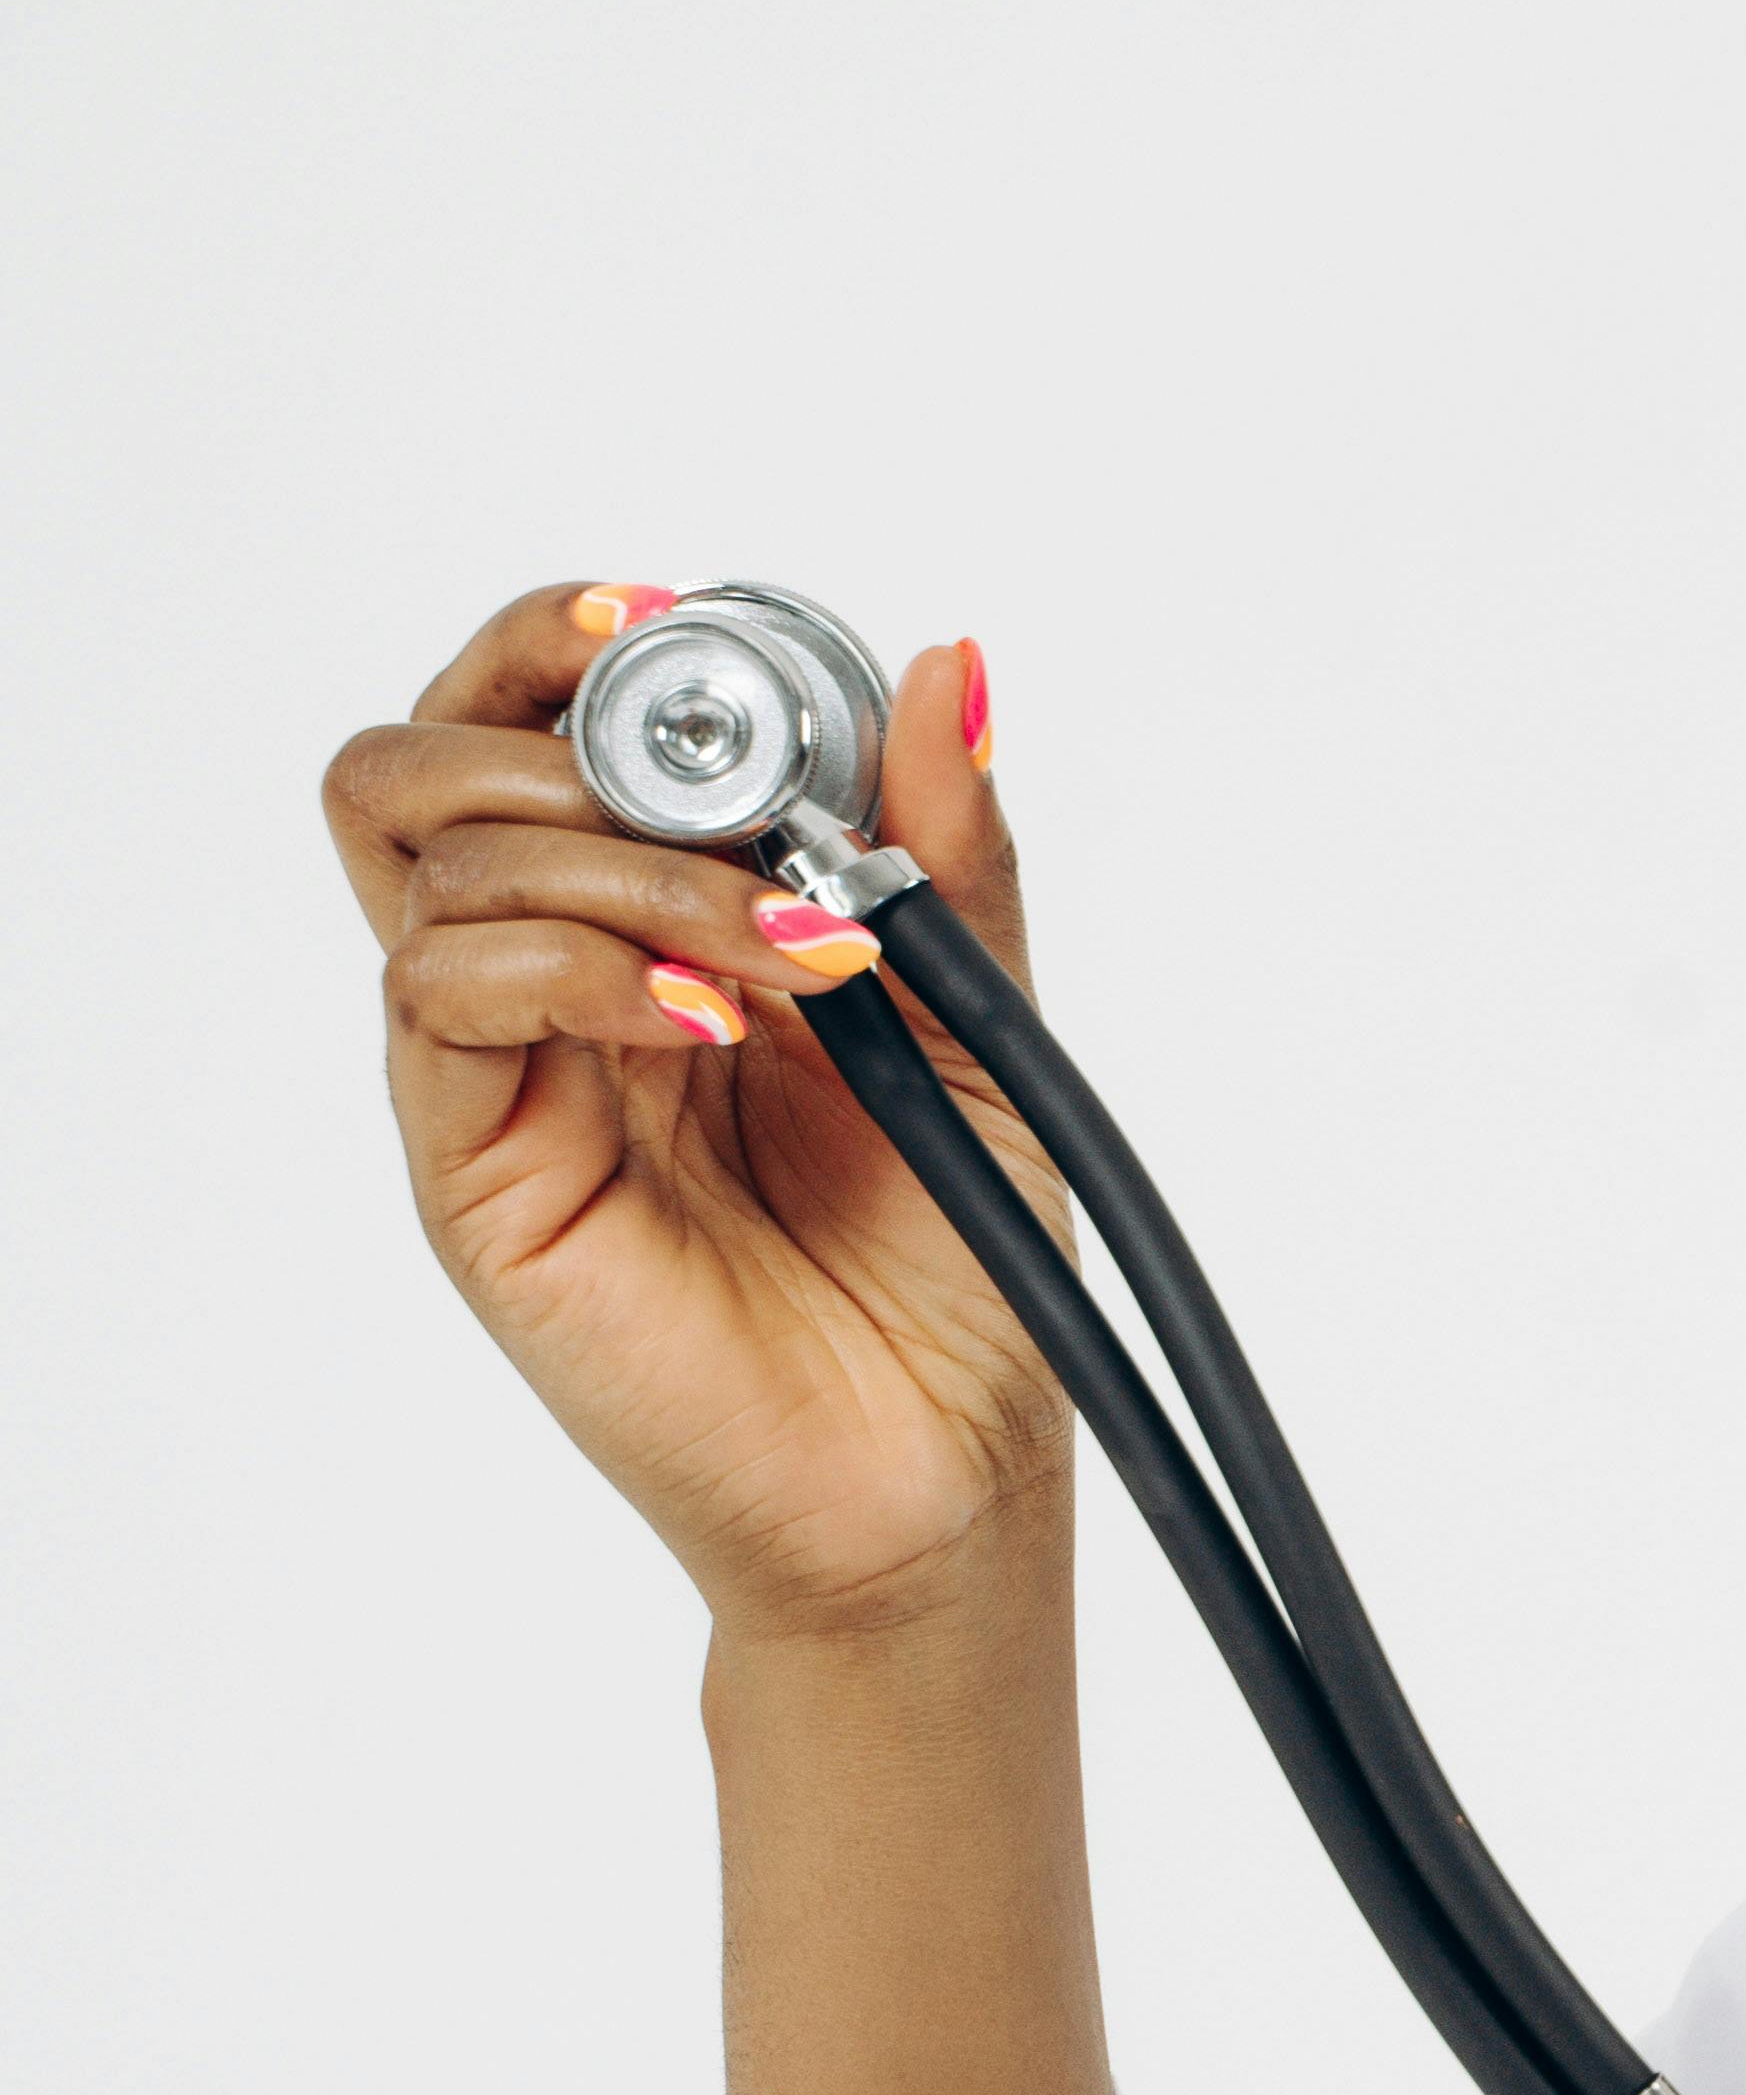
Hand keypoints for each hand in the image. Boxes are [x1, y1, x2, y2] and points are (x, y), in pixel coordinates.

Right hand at [325, 586, 1065, 1642]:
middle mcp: (552, 979)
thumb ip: (948, 856)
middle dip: (552, 712)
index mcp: (651, 919)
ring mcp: (503, 1070)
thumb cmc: (954, 1264)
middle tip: (726, 795)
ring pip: (428, 850)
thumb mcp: (975, 1023)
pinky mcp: (477, 1166)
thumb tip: (948, 665)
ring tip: (787, 953)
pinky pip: (442, 993)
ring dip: (623, 858)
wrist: (942, 1473)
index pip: (527, 717)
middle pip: (421, 757)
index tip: (675, 621)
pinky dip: (577, 964)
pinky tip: (709, 1022)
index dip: (570, 639)